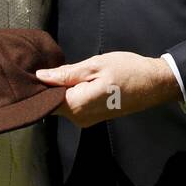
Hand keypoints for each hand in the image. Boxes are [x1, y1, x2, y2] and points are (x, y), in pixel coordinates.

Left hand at [36, 52, 180, 127]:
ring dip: (59, 90)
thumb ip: (67, 74)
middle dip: (48, 87)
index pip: (45, 100)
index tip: (32, 72)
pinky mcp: (92, 117)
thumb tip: (41, 76)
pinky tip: (73, 80)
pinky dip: (70, 94)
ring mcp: (86, 120)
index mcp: (77, 105)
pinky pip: (73, 106)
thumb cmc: (127, 71)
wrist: (154, 84)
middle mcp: (79, 118)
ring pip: (62, 104)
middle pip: (52, 104)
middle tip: (44, 66)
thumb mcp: (95, 65)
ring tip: (60, 70)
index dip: (37, 87)